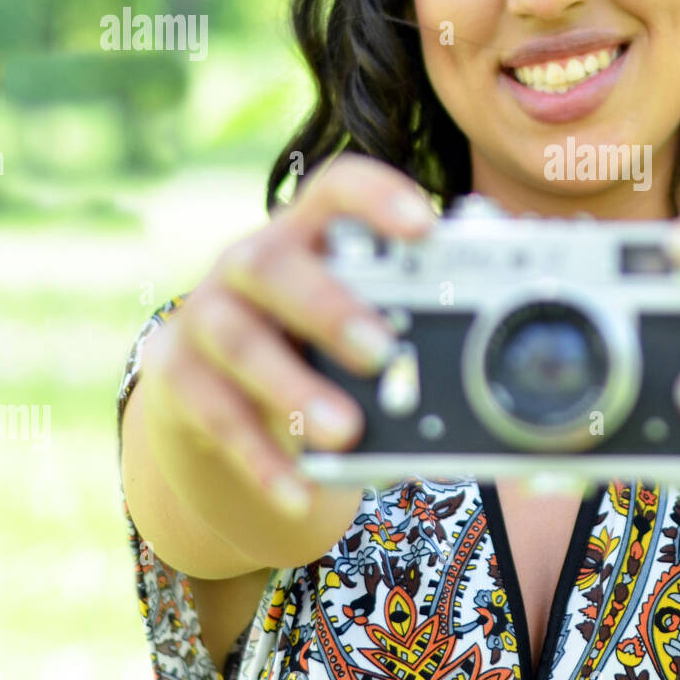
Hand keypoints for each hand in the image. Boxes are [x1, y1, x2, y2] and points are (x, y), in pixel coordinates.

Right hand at [135, 154, 438, 515]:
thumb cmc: (317, 344)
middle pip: (272, 264)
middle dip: (329, 308)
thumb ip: (414, 320)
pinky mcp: (176, 377)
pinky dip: (262, 458)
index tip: (424, 226)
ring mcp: (205, 316)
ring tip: (347, 431)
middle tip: (385, 353)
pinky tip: (300, 491)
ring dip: (296, 390)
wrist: (217, 394)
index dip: (375, 198)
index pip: (336, 189)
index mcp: (307, 232)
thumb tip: (502, 348)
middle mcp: (248, 262)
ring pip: (241, 344)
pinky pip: (216, 416)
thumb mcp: (357, 318)